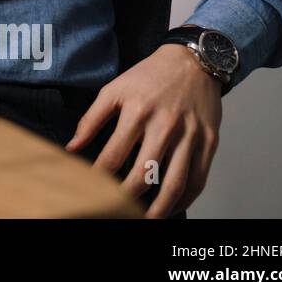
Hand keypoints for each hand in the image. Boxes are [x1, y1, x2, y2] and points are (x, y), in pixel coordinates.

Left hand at [66, 43, 221, 217]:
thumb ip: (91, 119)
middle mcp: (165, 125)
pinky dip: (185, 199)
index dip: (100, 177)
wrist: (192, 62)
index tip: (90, 190)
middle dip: (127, 197)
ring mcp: (190, 135)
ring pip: (175, 182)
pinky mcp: (209, 142)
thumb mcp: (114, 89)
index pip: (114, 154)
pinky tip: (171, 206)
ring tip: (145, 219)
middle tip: (114, 209)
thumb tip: (71, 148)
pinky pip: (198, 179)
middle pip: (145, 173)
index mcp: (137, 110)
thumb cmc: (149, 77)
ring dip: (159, 208)